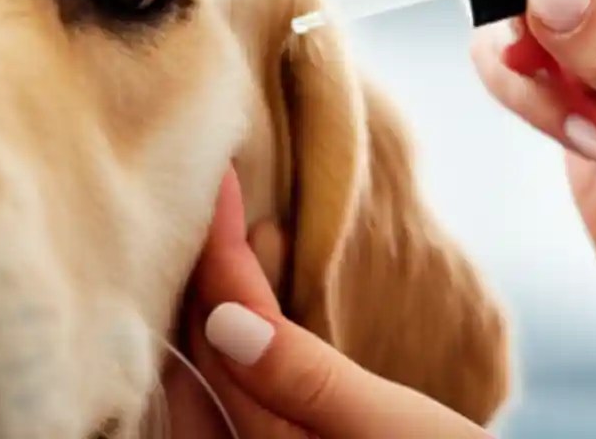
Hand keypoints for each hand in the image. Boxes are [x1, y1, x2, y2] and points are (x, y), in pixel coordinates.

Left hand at [163, 170, 490, 438]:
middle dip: (209, 275)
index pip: (221, 339)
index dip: (218, 255)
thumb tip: (224, 318)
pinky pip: (249, 395)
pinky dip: (250, 340)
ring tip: (242, 236)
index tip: (222, 180)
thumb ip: (304, 378)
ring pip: (222, 374)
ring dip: (226, 301)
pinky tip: (265, 304)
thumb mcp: (390, 429)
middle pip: (205, 357)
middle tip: (223, 201)